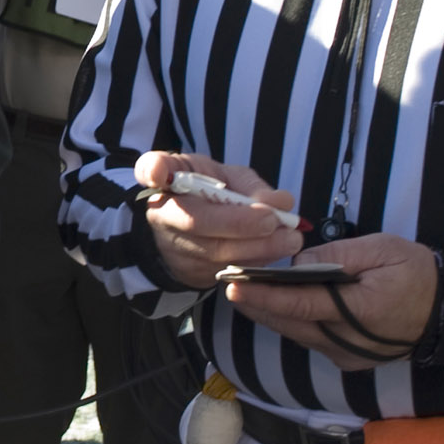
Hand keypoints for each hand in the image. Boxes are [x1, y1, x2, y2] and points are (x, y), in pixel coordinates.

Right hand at [130, 151, 302, 291]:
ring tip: (290, 239)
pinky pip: (227, 271)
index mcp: (165, 179)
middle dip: (240, 224)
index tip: (158, 174)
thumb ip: (249, 184)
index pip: (153, 169)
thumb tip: (281, 202)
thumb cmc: (208, 193)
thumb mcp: (222, 175)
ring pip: (216, 253)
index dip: (155, 170)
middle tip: (276, 221)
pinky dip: (256, 262)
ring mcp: (174, 248)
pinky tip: (278, 252)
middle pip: (196, 221)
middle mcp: (162, 214)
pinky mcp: (192, 274)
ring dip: (258, 248)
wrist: (189, 232)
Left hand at [221, 230, 441, 369]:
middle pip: (290, 323)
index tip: (234, 284)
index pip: (299, 305)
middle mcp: (346, 342)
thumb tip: (298, 261)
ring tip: (243, 290)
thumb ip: (338, 255)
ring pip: (296, 334)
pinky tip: (274, 304)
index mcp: (358, 312)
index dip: (264, 295)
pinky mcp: (346, 358)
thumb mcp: (382, 250)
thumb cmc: (416, 274)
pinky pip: (309, 339)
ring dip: (270, 314)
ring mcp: (345, 354)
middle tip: (228, 282)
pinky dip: (290, 321)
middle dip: (257, 304)